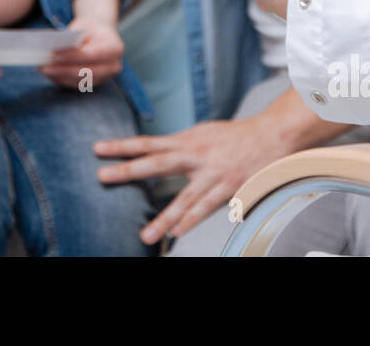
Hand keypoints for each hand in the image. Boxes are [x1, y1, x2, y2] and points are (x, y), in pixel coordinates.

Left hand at [40, 14, 123, 86]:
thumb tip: (54, 48)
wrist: (102, 34)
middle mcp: (114, 65)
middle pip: (86, 71)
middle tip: (43, 66)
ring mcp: (106, 77)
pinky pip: (77, 85)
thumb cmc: (91, 28)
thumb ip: (73, 37)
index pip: (92, 54)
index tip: (53, 55)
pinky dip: (62, 80)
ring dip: (60, 76)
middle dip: (63, 70)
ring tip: (43, 70)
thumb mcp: (84, 26)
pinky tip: (50, 74)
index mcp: (115, 48)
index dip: (72, 56)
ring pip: (80, 81)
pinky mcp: (96, 83)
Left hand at [94, 116, 292, 244]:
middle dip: (128, 170)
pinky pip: (207, 207)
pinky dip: (192, 220)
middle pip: (156, 162)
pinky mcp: (229, 187)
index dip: (123, 145)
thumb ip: (180, 144)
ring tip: (144, 236)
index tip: (97, 149)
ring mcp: (212, 173)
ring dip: (163, 218)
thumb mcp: (203, 132)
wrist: (272, 133)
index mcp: (187, 140)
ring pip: (183, 197)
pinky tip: (177, 232)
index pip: (148, 142)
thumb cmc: (236, 135)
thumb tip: (157, 150)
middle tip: (102, 176)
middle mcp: (196, 154)